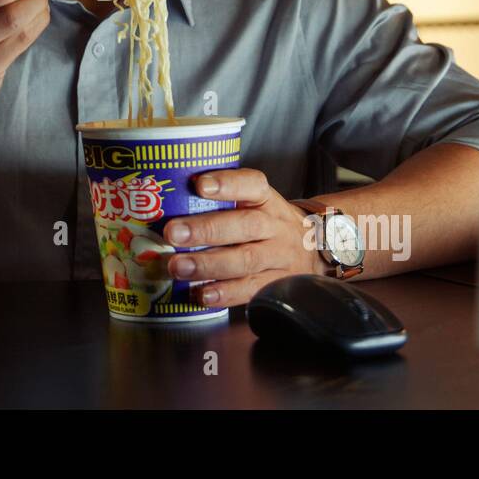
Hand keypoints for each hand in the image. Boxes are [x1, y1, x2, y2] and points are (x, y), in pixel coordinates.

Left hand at [163, 168, 325, 306]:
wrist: (316, 248)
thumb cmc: (267, 223)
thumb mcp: (254, 203)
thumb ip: (221, 202)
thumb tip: (162, 202)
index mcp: (266, 199)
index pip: (251, 184)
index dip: (227, 183)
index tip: (200, 185)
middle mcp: (274, 226)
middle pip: (245, 225)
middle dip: (206, 230)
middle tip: (173, 233)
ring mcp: (279, 257)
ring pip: (246, 260)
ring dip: (209, 265)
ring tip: (179, 267)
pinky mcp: (278, 284)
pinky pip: (252, 290)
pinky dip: (226, 293)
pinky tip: (202, 294)